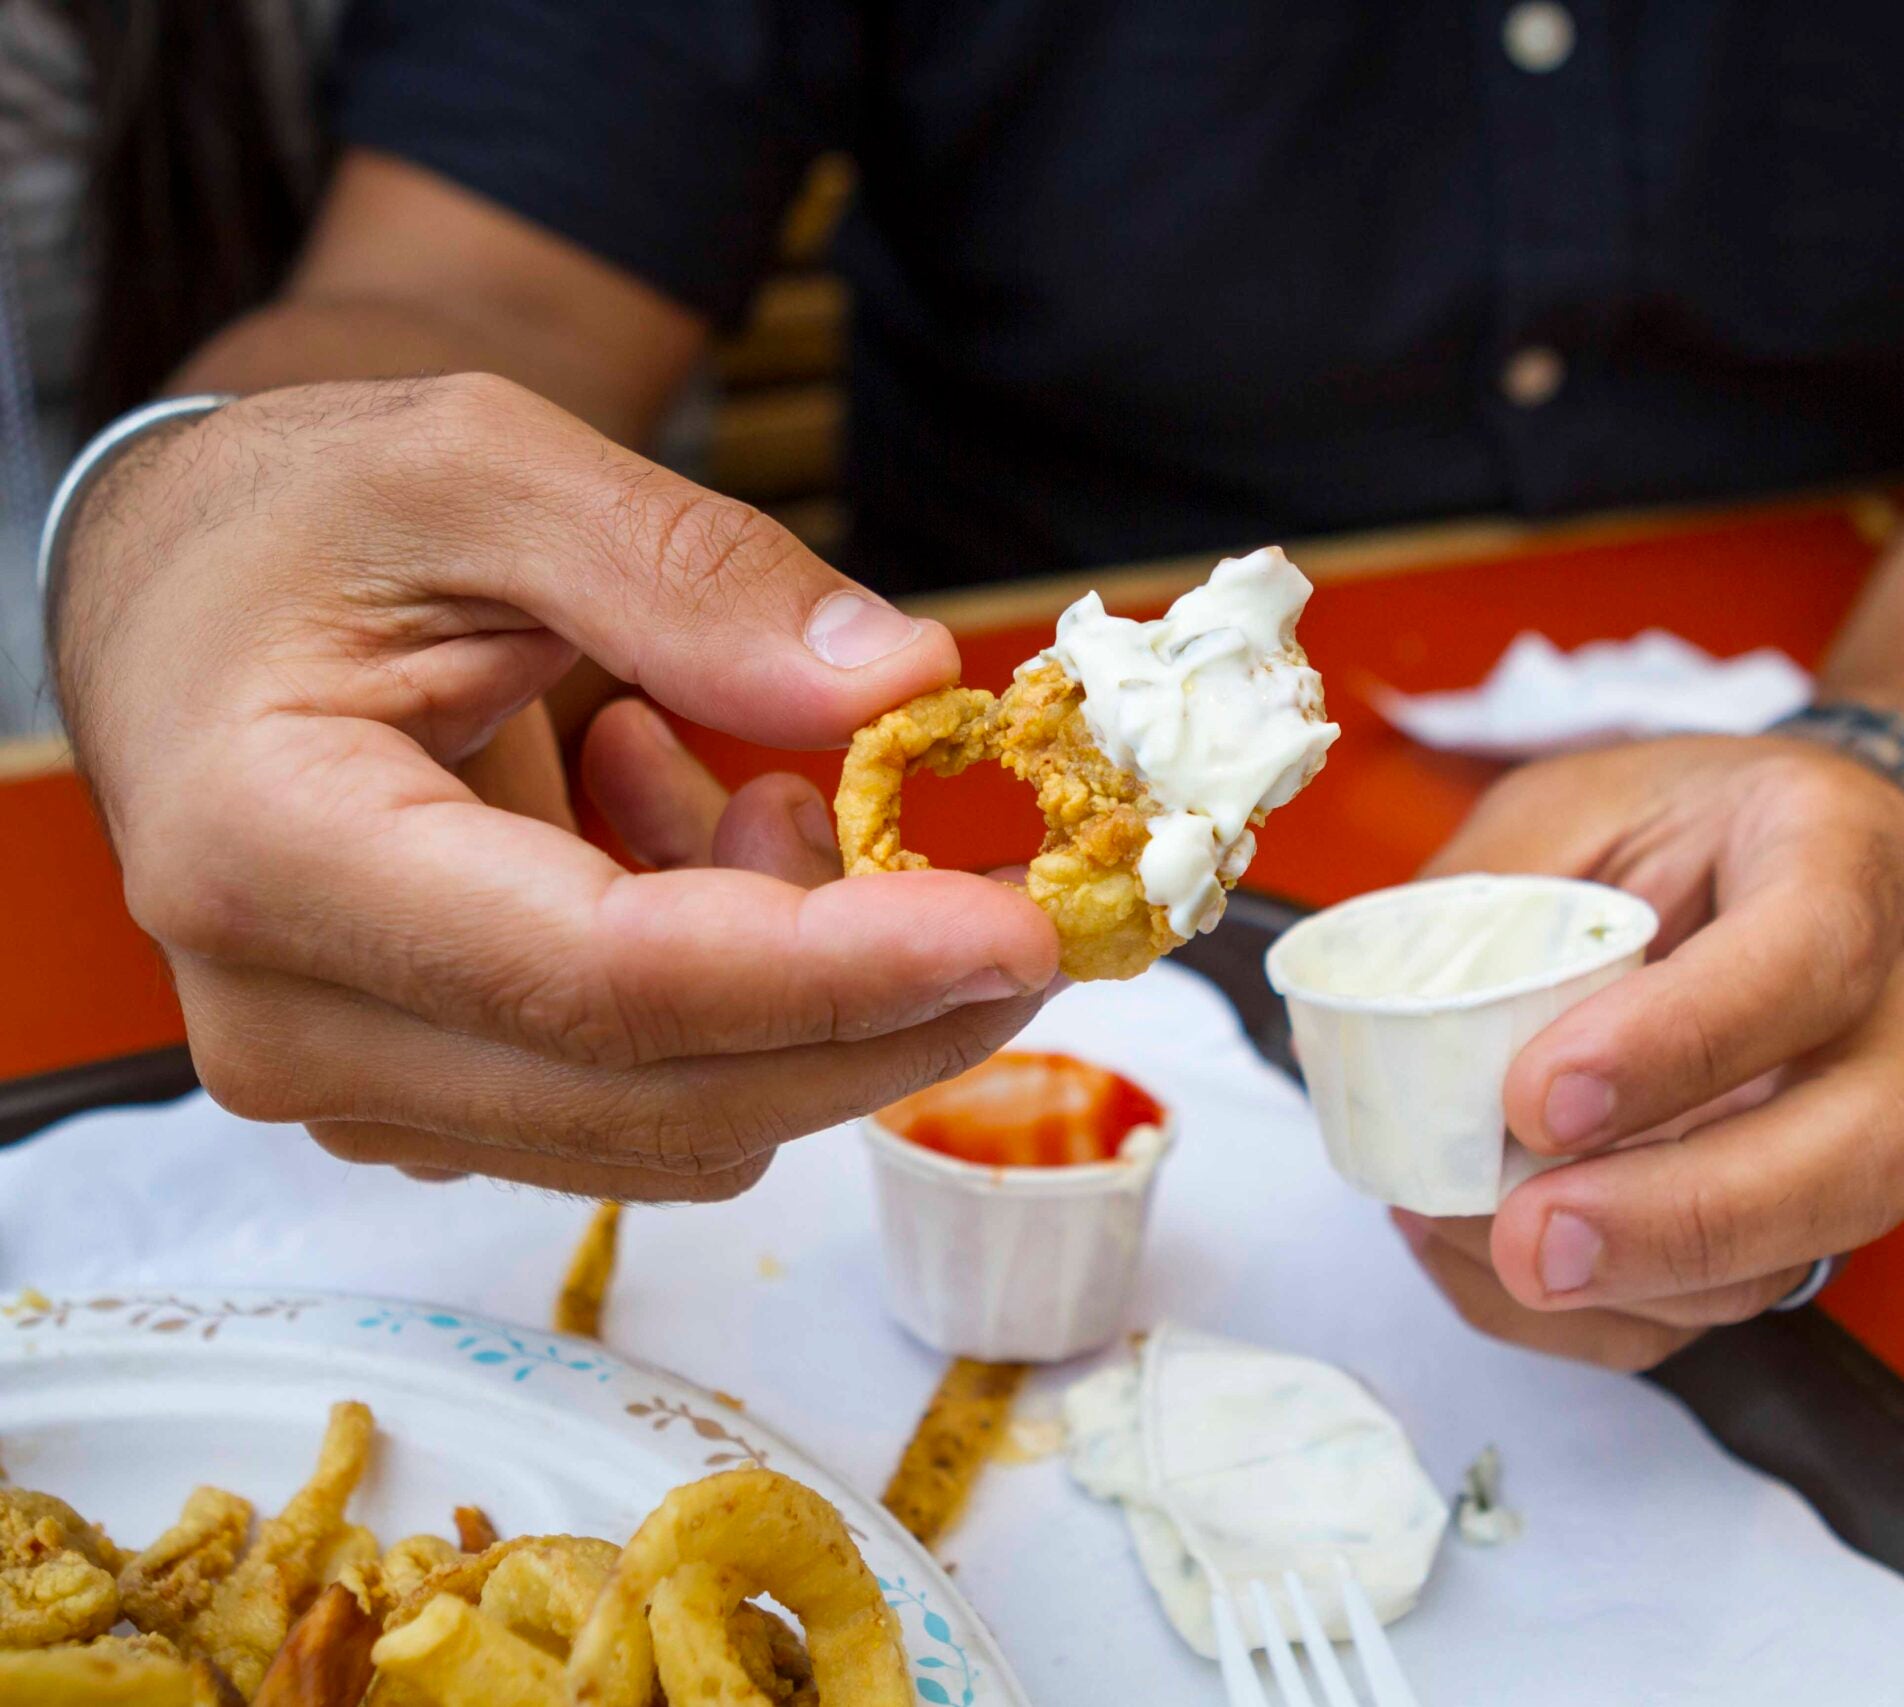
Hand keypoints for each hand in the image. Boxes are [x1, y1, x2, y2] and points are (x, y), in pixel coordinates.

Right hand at [51, 375, 1058, 1198]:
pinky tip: (700, 836)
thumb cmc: (304, 519)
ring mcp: (356, 1085)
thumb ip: (692, 576)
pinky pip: (653, 1105)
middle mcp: (292, 1020)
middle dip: (881, 1011)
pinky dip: (742, 997)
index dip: (837, 972)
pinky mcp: (428, 1099)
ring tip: (760, 788)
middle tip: (1021, 891)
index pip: (608, 982)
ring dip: (804, 988)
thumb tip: (899, 685)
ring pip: (681, 1124)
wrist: (188, 602)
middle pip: (666, 1095)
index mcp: (272, 851)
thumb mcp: (488, 467)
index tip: (1018, 929)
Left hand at [1396, 735, 1903, 1369]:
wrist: (1779, 861)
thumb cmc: (1677, 827)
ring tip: (1477, 1245)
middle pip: (1861, 1151)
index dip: (1678, 1044)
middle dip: (1684, 1219)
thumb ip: (1498, 901)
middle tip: (1528, 1240)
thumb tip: (1389, 1030)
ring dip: (1629, 1282)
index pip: (1806, 957)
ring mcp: (1889, 1120)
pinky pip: (1732, 1304)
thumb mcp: (1577, 804)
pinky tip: (1490, 1269)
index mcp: (1852, 857)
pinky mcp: (1825, 1211)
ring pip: (1804, 1252)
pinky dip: (1602, 1313)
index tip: (1537, 1101)